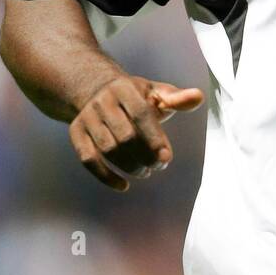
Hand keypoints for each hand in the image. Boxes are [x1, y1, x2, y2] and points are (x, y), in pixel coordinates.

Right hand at [68, 75, 204, 190]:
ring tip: (145, 172)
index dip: (155, 139)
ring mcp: (86, 117)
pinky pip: (88, 160)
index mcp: (124, 88)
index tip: (166, 159)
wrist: (96, 90)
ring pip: (107, 149)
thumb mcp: (155, 93)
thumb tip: (199, 97)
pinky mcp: (76, 133)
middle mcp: (102, 102)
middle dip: (144, 156)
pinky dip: (105, 177)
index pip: (141, 115)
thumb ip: (176, 99)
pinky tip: (123, 186)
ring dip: (129, 166)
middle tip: (158, 166)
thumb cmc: (136, 97)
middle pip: (124, 136)